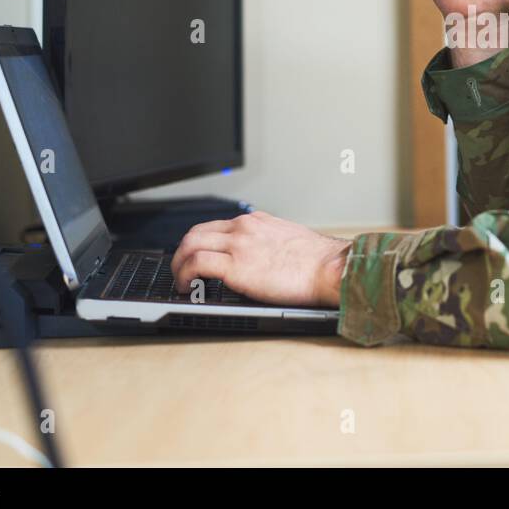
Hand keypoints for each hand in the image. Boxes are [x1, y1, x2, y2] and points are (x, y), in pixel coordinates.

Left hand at [171, 211, 350, 308]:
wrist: (330, 268)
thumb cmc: (319, 261)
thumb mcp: (290, 239)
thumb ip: (269, 242)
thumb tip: (262, 259)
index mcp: (256, 221)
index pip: (215, 226)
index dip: (199, 242)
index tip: (196, 256)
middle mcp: (243, 228)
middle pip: (196, 232)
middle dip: (182, 252)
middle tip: (181, 269)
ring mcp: (238, 245)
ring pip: (190, 246)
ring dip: (178, 265)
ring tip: (180, 282)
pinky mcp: (236, 266)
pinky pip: (196, 265)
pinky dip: (184, 275)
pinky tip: (186, 287)